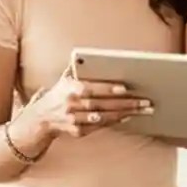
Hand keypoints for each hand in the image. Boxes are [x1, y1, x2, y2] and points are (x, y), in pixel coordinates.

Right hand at [22, 71, 153, 140]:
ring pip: (103, 118)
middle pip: (102, 105)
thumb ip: (77, 68)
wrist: (41, 119)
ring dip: (124, 114)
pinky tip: (128, 117)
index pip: (91, 89)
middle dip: (125, 104)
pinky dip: (114, 122)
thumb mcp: (64, 78)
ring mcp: (74, 120)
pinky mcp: (78, 132)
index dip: (108, 89)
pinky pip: (99, 127)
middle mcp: (71, 105)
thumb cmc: (59, 94)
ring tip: (143, 110)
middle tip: (146, 102)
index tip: (126, 88)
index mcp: (69, 89)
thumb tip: (86, 55)